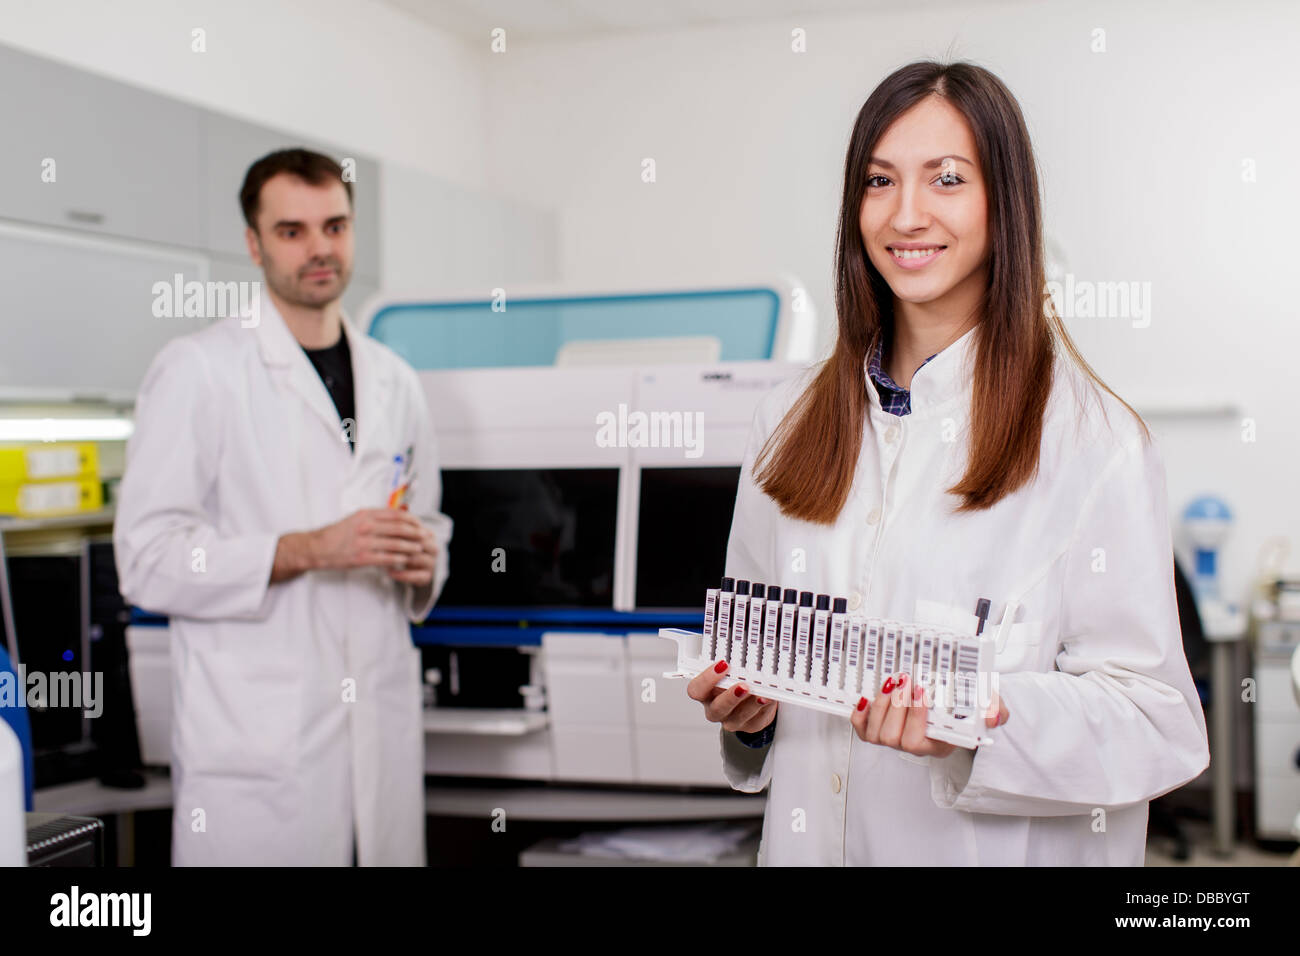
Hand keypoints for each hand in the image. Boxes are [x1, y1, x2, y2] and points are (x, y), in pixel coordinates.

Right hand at [312, 508, 428, 572]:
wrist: (317, 548)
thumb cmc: (338, 533)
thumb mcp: (356, 518)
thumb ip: (376, 517)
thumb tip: (398, 516)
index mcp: (366, 514)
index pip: (396, 514)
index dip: (412, 520)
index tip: (420, 524)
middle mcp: (366, 526)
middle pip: (400, 528)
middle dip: (416, 533)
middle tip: (426, 537)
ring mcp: (364, 543)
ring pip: (396, 544)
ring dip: (411, 547)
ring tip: (419, 549)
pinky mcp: (362, 558)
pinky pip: (387, 559)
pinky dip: (398, 560)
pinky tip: (405, 561)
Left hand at [386, 509, 438, 585]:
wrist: (410, 568)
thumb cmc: (402, 546)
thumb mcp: (399, 533)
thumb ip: (397, 521)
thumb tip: (397, 506)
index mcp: (427, 533)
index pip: (417, 528)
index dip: (402, 528)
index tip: (383, 528)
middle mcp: (432, 547)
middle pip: (421, 542)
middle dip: (402, 542)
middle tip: (383, 543)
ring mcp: (430, 562)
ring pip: (419, 558)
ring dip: (402, 558)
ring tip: (385, 559)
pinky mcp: (426, 576)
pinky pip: (418, 576)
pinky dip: (404, 574)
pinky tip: (390, 572)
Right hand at [686, 660, 777, 733]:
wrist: (750, 699)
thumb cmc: (736, 682)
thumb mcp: (730, 672)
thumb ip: (732, 667)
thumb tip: (743, 657)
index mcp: (706, 693)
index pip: (696, 690)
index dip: (707, 679)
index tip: (722, 665)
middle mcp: (716, 709)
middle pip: (717, 708)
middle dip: (730, 697)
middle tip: (743, 685)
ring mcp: (732, 720)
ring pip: (738, 717)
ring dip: (751, 705)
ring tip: (762, 694)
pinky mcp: (749, 726)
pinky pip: (756, 721)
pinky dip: (765, 709)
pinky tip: (769, 699)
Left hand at [849, 673, 1007, 757]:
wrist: (952, 702)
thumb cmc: (966, 707)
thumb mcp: (988, 705)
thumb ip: (996, 710)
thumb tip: (994, 716)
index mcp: (938, 745)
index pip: (918, 741)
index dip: (916, 718)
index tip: (923, 691)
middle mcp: (914, 746)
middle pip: (893, 737)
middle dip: (897, 706)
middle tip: (906, 680)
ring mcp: (894, 739)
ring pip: (877, 733)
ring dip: (882, 706)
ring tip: (893, 683)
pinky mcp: (878, 730)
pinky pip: (862, 731)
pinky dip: (860, 715)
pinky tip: (866, 698)